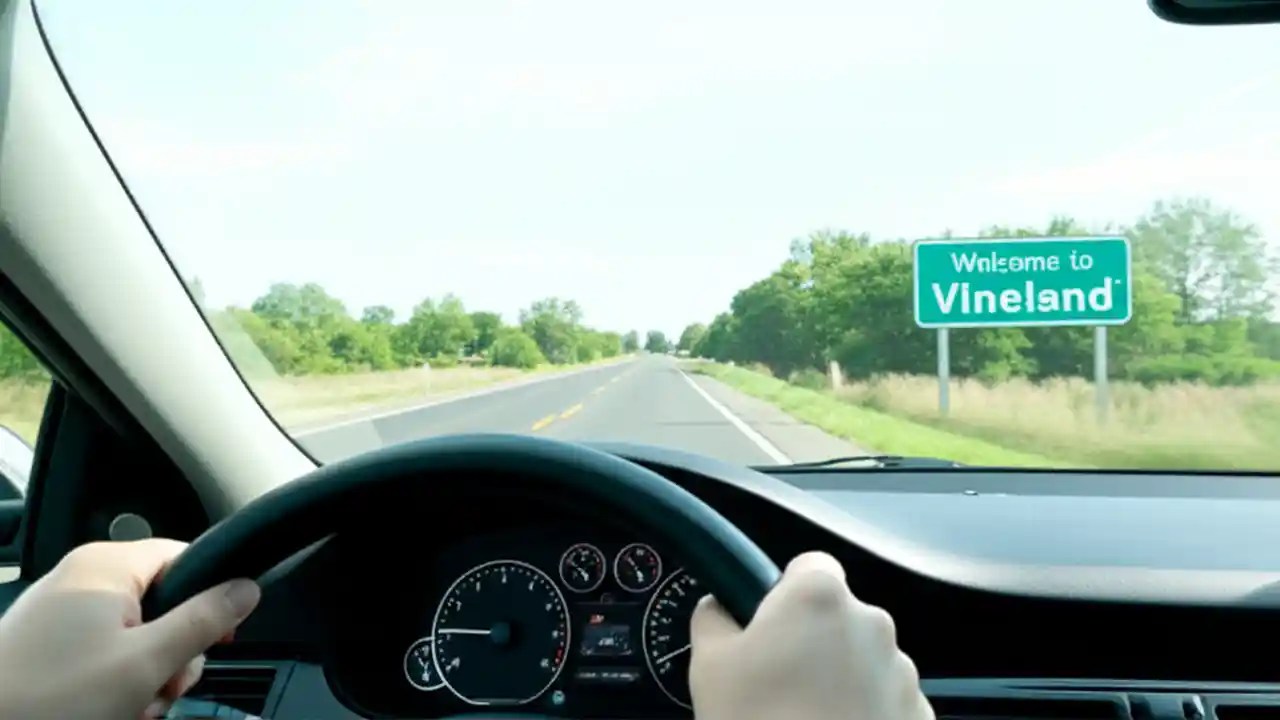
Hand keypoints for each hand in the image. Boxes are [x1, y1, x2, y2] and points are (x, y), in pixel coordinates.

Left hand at [0, 539, 259, 719]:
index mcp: (105, 566)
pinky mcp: (44, 643)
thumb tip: (246, 588)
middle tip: (163, 688)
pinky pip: (103, 650)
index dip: (212, 597)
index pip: (185, 556)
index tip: (221, 639)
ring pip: (135, 633)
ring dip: (147, 674)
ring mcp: (59, 611)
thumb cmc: (54, 700)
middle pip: (162, 602)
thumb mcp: (147, 663)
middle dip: (173, 652)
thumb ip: (204, 621)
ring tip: (132, 707)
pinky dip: (116, 680)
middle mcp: (81, 577)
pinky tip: (109, 708)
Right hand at [690, 551, 932, 719]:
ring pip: (864, 660)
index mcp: (819, 596)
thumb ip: (714, 616)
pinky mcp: (920, 714)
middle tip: (778, 682)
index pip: (807, 566)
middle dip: (814, 641)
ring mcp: (903, 672)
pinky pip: (886, 700)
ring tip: (805, 716)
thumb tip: (720, 607)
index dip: (784, 595)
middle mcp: (871, 623)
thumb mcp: (708, 665)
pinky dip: (865, 713)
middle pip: (838, 617)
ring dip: (841, 679)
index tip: (768, 631)